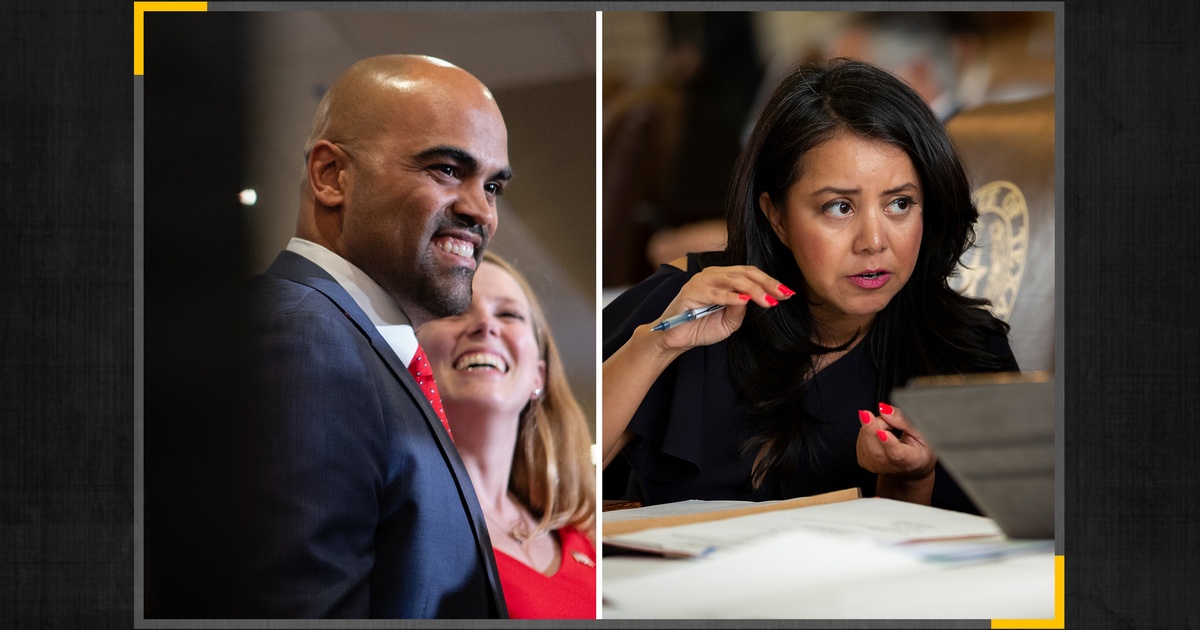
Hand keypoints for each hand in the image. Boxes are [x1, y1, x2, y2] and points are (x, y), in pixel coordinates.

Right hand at [649, 265, 793, 352]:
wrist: (675, 340)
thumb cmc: (700, 328)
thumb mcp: (729, 321)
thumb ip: (740, 310)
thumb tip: (753, 298)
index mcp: (722, 277)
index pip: (750, 273)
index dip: (770, 281)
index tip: (787, 293)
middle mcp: (712, 274)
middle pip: (745, 273)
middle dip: (767, 284)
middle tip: (782, 295)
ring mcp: (701, 281)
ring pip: (733, 280)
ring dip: (754, 290)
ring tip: (768, 301)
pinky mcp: (691, 292)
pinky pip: (715, 293)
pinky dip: (731, 297)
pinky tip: (745, 301)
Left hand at [856, 402, 936, 503]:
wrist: (908, 470)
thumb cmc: (917, 451)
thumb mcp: (922, 434)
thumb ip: (905, 421)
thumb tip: (886, 410)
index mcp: (909, 461)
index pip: (898, 454)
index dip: (889, 443)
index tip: (882, 432)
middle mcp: (889, 467)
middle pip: (875, 448)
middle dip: (869, 428)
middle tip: (866, 413)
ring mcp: (874, 465)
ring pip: (866, 439)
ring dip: (873, 424)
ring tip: (888, 423)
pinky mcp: (863, 461)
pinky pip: (861, 438)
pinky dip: (868, 429)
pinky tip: (879, 430)